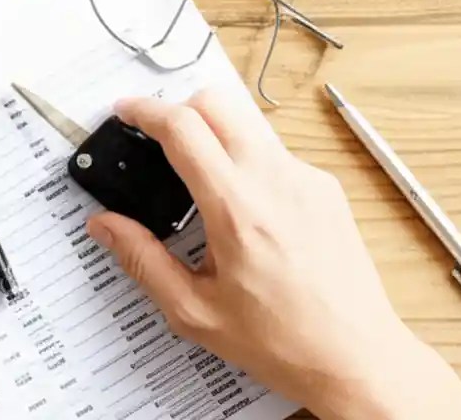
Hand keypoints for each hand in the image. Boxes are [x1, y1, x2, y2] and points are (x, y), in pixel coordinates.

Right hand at [85, 84, 460, 419]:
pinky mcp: (326, 187)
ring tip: (199, 180)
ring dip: (215, 132)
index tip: (126, 111)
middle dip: (179, 109)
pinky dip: (247, 159)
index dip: (145, 111)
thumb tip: (104, 225)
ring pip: (248, 122)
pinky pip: (275, 151)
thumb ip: (142, 259)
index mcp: (237, 210)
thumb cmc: (282, 342)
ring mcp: (306, 178)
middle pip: (217, 103)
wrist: (355, 357)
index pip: (183, 128)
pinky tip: (242, 206)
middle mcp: (275, 180)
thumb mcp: (194, 310)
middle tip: (157, 139)